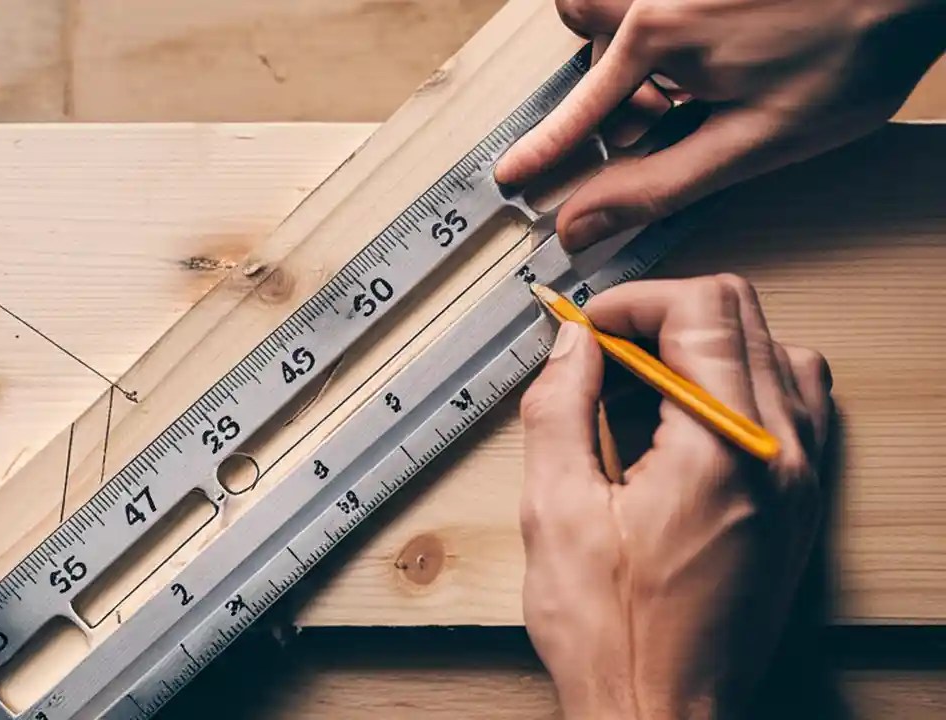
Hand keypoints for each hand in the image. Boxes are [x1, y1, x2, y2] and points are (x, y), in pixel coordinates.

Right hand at [496, 0, 945, 249]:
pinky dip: (669, 22)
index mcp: (660, 37)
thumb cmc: (853, 50)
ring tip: (699, 67)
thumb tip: (587, 221)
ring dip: (638, 39)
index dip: (543, 151)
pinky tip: (726, 39)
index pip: (579, 109)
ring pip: (618, 4)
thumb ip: (658, 184)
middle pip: (587, 30)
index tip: (512, 177)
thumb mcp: (755, 140)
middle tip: (661, 102)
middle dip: (610, 70)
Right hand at [519, 275, 832, 718]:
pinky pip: (792, 405)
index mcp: (721, 449)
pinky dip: (740, 386)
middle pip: (743, 315)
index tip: (587, 329)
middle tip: (603, 353)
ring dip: (705, 348)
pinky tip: (685, 423)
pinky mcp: (799, 505)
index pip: (702, 309)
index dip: (633, 301)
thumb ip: (560, 408)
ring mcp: (801, 481)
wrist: (660, 714)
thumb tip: (572, 344)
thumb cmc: (611, 634)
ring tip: (642, 388)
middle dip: (662, 316)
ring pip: (776, 352)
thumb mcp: (555, 510)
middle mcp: (781, 455)